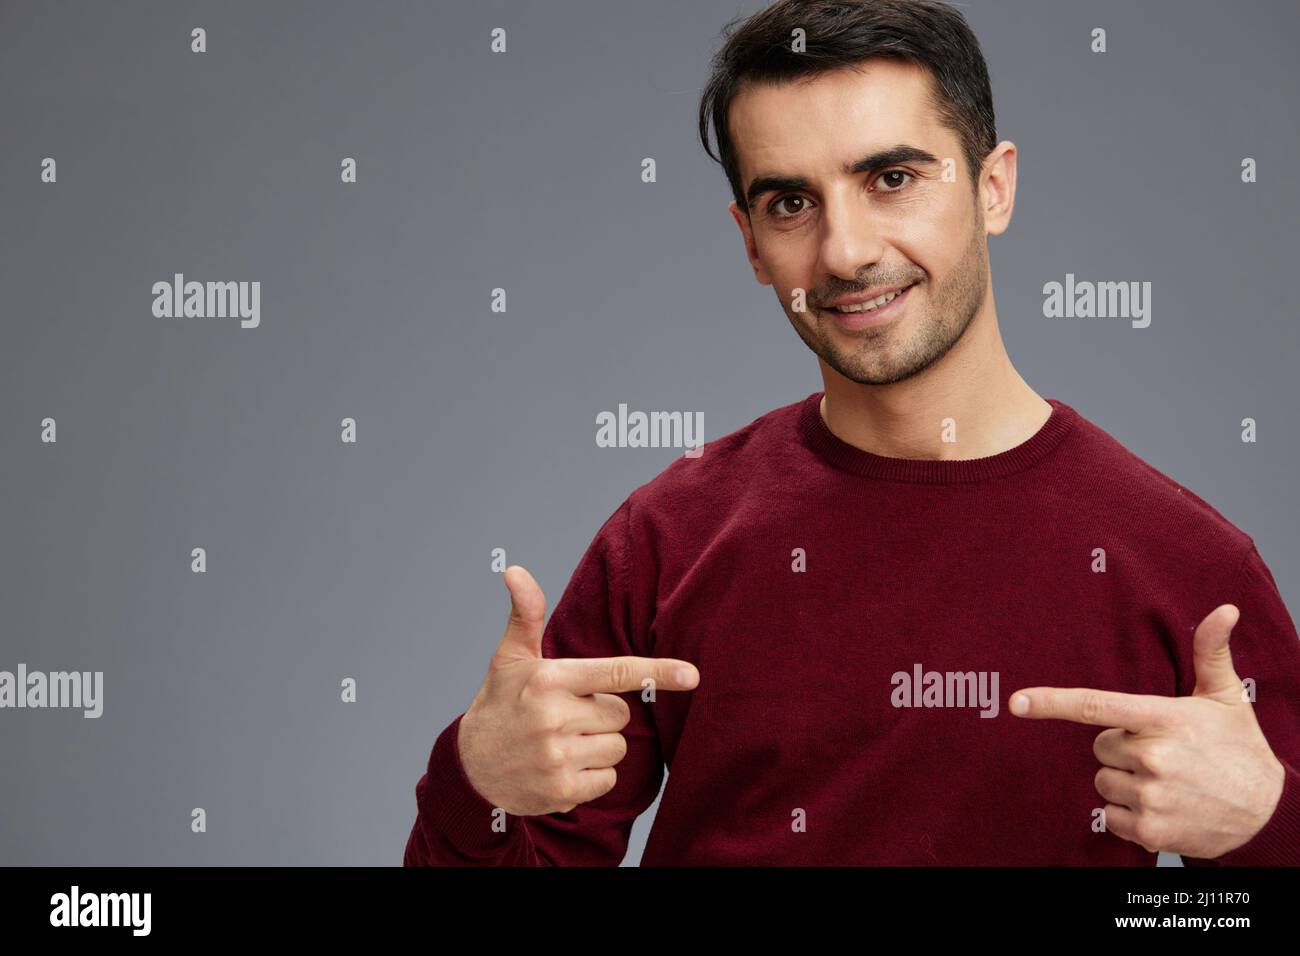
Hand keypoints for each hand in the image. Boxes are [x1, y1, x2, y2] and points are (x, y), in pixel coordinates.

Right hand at [457, 565, 699, 815]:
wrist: (470, 769)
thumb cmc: (499, 704)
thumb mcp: (509, 658)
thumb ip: (526, 614)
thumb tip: (515, 569)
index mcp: (548, 680)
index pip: (614, 672)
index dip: (657, 672)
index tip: (692, 675)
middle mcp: (553, 718)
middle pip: (621, 714)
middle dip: (602, 714)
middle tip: (566, 716)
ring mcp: (557, 757)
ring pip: (618, 747)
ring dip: (599, 745)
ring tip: (563, 741)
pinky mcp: (562, 791)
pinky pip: (608, 779)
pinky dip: (592, 776)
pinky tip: (562, 766)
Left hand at [1009, 603, 1285, 858]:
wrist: (1267, 814)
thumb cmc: (1240, 749)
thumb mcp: (1227, 698)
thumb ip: (1211, 652)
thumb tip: (1224, 609)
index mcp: (1165, 719)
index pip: (1096, 706)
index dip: (1051, 703)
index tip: (1017, 702)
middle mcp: (1154, 757)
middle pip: (1100, 747)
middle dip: (1122, 749)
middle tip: (1163, 754)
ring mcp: (1151, 796)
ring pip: (1103, 782)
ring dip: (1126, 782)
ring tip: (1167, 781)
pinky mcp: (1150, 831)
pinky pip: (1110, 816)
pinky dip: (1129, 814)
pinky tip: (1163, 807)